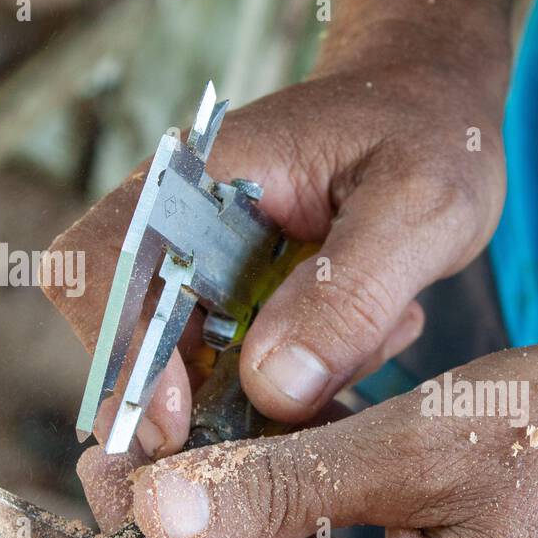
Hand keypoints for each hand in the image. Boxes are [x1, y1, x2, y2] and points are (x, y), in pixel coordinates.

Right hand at [41, 53, 506, 456]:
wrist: (434, 113)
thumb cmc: (426, 135)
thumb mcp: (417, 207)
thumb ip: (350, 293)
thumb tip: (271, 386)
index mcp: (196, 179)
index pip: (103, 271)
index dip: (123, 356)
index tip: (181, 424)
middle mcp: (182, 228)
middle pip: (136, 343)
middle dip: (216, 402)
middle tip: (313, 410)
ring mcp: (209, 273)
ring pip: (197, 377)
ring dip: (277, 396)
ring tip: (376, 335)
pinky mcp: (243, 309)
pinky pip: (245, 380)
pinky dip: (301, 391)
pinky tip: (372, 344)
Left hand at [106, 345, 537, 537]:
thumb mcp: (419, 440)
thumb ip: (286, 480)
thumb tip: (162, 510)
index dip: (159, 530)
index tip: (112, 461)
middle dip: (188, 527)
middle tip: (140, 445)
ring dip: (236, 520)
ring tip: (194, 443)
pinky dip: (291, 523)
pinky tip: (268, 464)